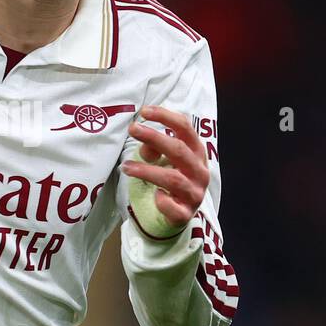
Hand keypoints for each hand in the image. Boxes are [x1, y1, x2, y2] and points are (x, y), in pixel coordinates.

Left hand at [121, 105, 209, 236]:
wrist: (178, 214)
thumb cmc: (170, 180)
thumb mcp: (164, 160)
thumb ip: (155, 147)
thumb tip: (146, 143)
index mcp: (196, 152)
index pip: (185, 128)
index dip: (166, 117)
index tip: (144, 111)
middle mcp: (199, 170)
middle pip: (179, 149)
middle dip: (154, 137)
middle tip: (133, 129)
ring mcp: (195, 192)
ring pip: (172, 178)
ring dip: (146, 171)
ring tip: (126, 167)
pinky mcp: (186, 213)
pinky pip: (172, 206)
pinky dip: (162, 200)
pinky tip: (154, 196)